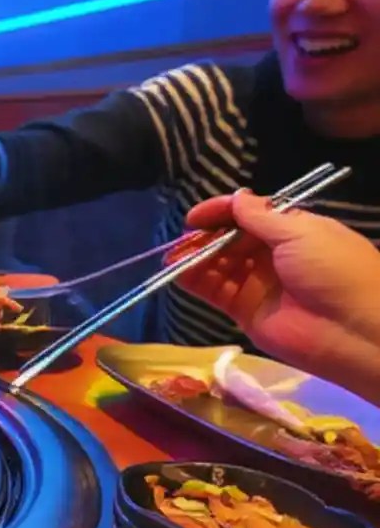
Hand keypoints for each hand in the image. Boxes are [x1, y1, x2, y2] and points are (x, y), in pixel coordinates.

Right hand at [177, 191, 379, 388]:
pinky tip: (178, 272)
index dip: (223, 211)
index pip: (250, 215)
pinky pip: (214, 290)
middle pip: (230, 239)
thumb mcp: (301, 233)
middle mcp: (272, 255)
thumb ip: (261, 217)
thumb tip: (236, 197)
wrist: (353, 330)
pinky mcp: (244, 310)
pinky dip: (194, 280)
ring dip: (196, 257)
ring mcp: (257, 283)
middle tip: (185, 238)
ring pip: (218, 264)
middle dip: (206, 235)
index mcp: (293, 231)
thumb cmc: (334, 271)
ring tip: (174, 256)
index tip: (197, 216)